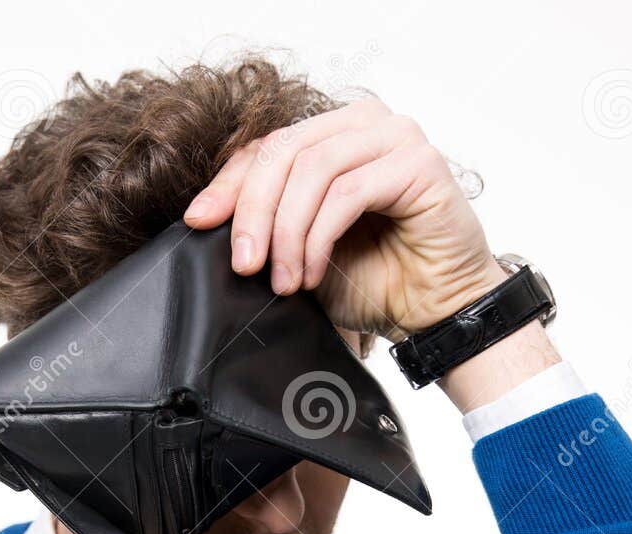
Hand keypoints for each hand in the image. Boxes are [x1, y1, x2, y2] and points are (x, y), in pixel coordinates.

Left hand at [183, 98, 504, 339]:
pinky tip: (314, 273)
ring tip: (285, 281)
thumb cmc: (376, 280)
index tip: (198, 223)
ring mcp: (396, 137)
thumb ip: (267, 221)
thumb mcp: (302, 249)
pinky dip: (320, 237)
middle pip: (284, 151)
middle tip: (243, 265)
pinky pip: (348, 192)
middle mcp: (366, 123)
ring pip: (313, 169)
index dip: (227, 184)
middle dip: (253, 212)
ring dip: (288, 232)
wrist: (433, 313)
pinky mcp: (420, 163)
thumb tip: (205, 217)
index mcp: (335, 134)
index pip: (267, 145)